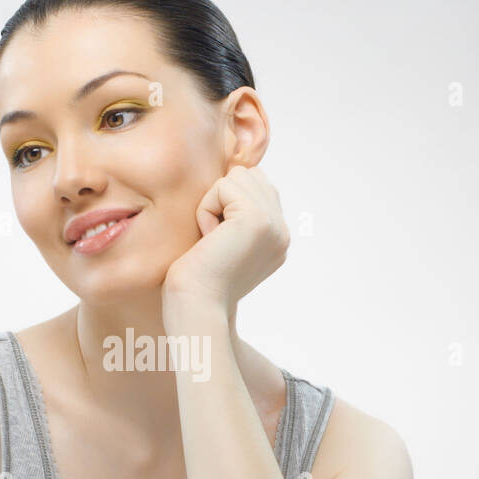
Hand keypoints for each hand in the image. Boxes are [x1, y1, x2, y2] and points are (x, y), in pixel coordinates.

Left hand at [162, 165, 289, 315]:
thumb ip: (237, 213)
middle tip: (214, 240)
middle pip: (248, 175)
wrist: (196, 307)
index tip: (218, 241)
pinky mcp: (256, 219)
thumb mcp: (224, 242)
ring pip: (236, 177)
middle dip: (221, 200)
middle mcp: (282, 231)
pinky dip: (205, 210)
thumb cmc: (197, 281)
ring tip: (212, 239)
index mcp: (277, 238)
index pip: (256, 186)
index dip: (227, 202)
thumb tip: (234, 172)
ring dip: (212, 205)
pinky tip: (209, 240)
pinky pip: (222, 186)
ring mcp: (273, 225)